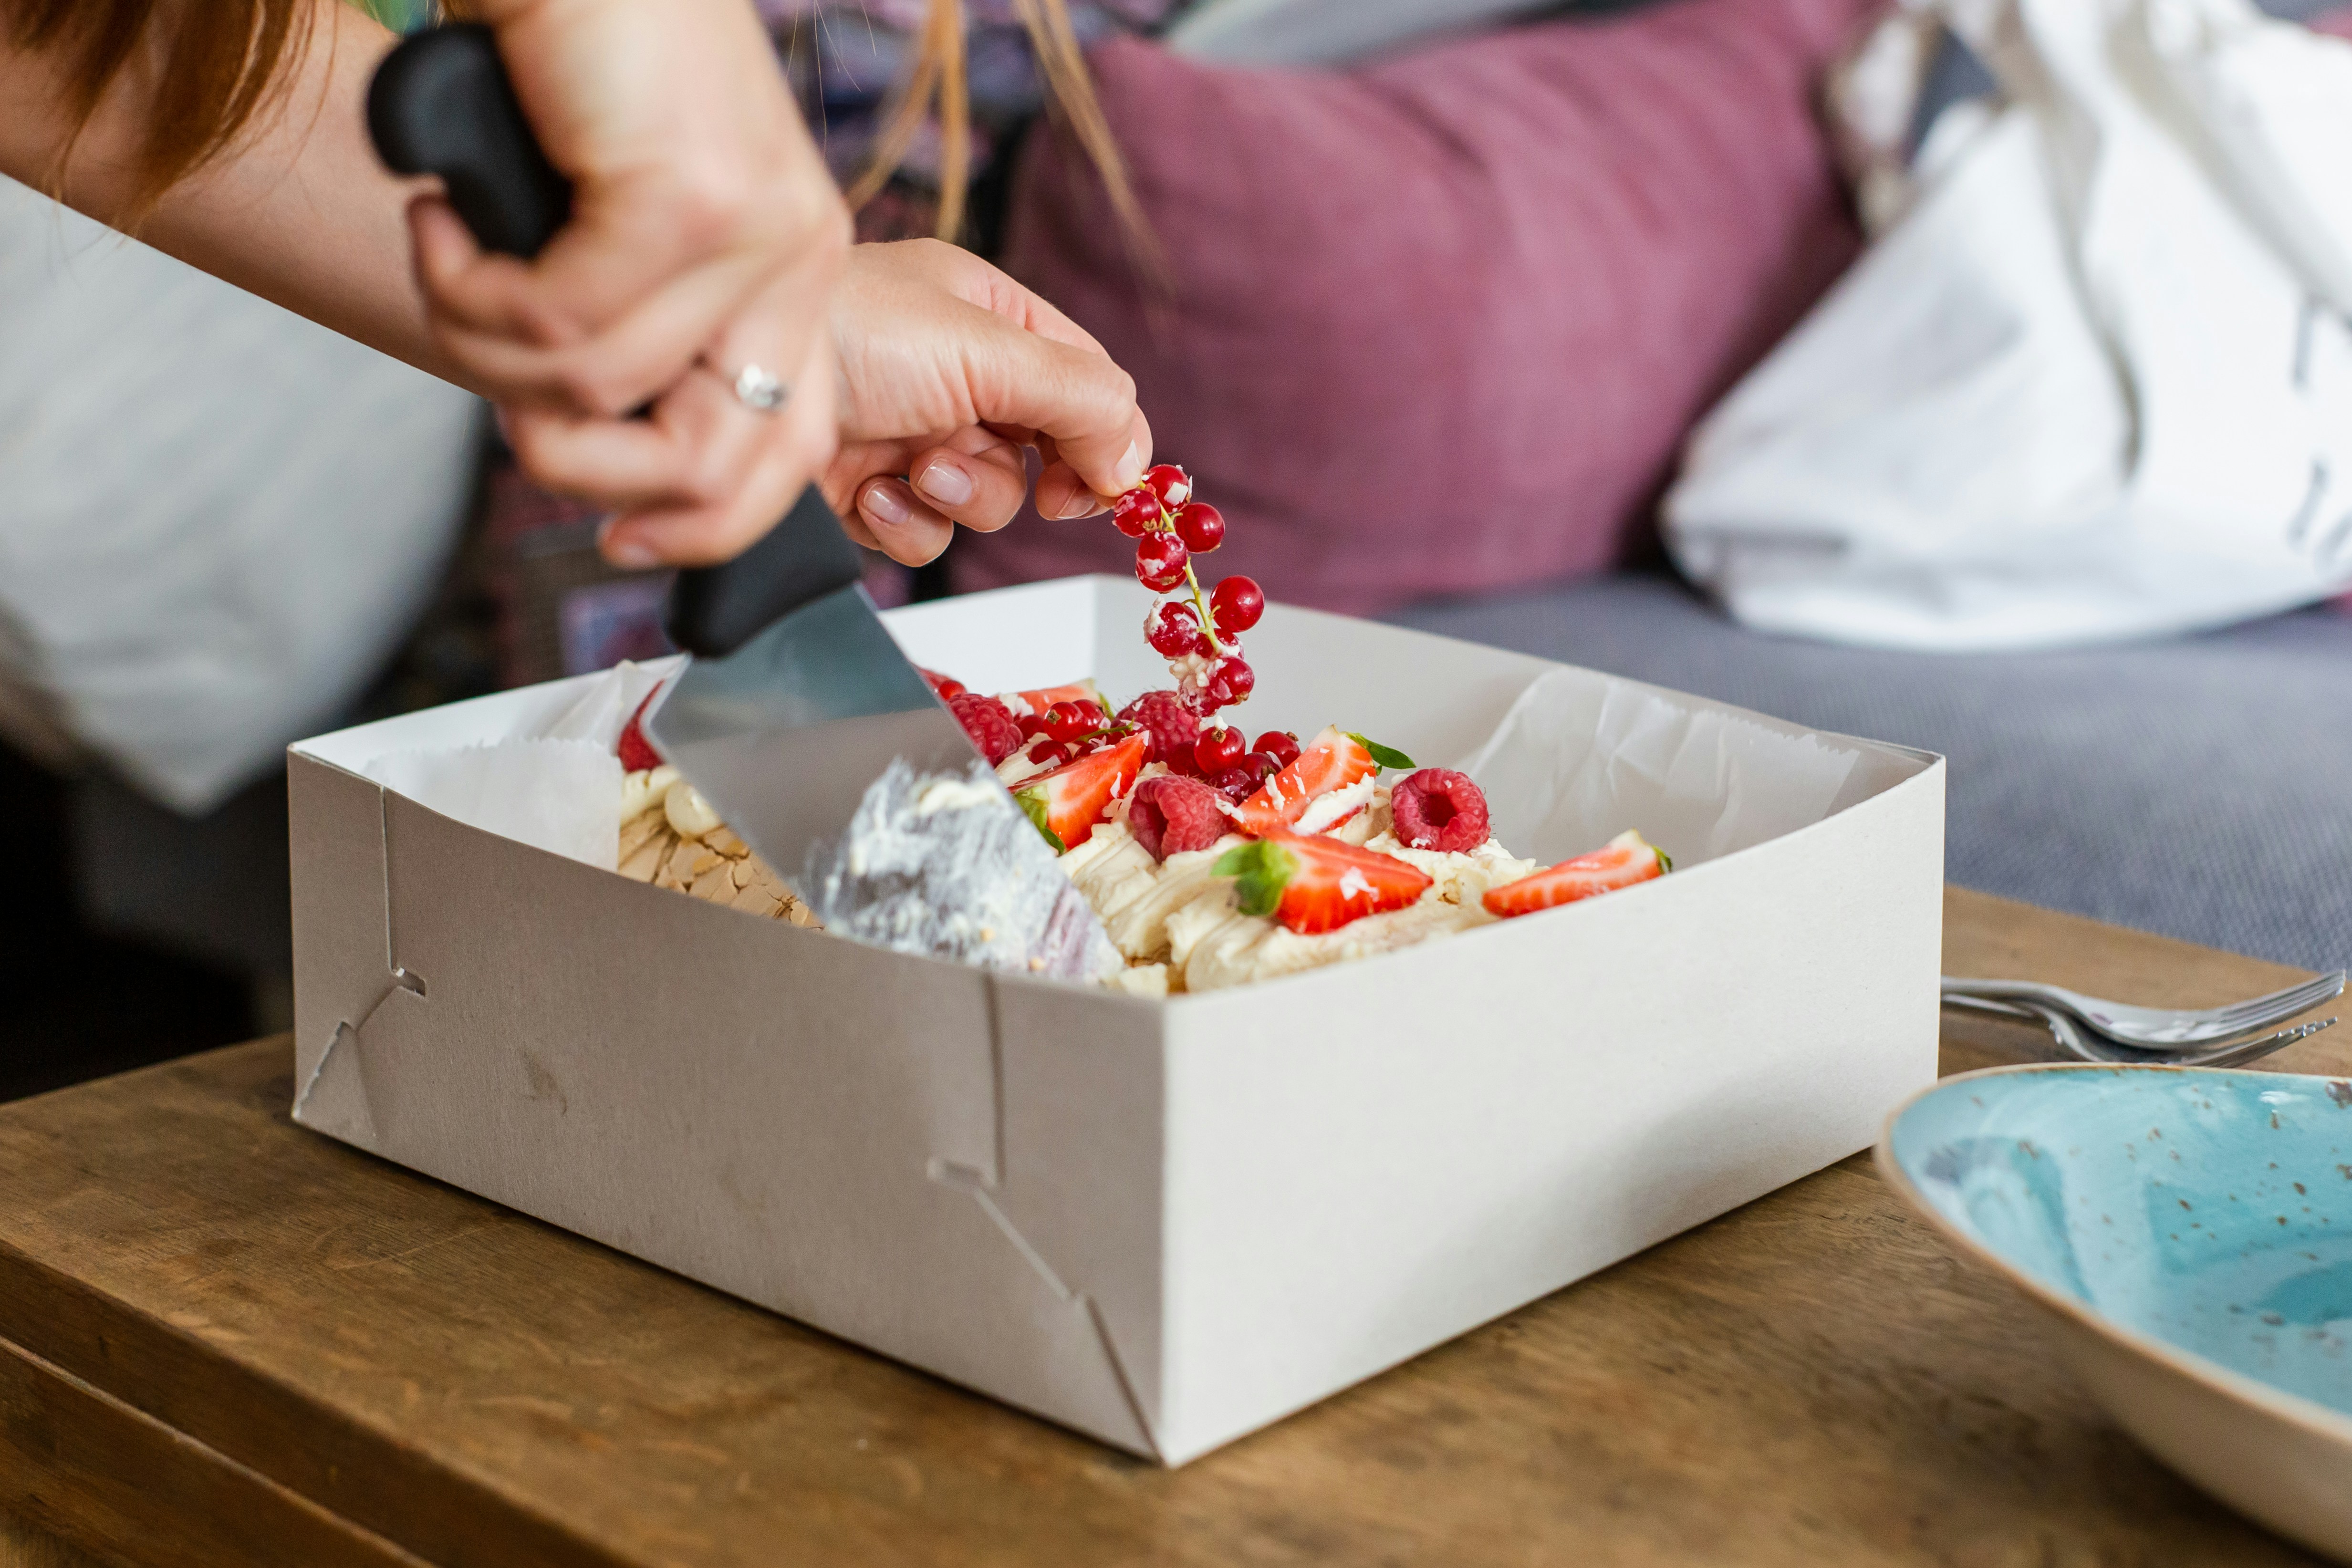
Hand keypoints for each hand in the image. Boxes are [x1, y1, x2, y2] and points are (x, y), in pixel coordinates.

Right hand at [406, 0, 851, 566]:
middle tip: (497, 382)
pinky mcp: (681, 200)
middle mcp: (799, 254)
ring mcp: (751, 230)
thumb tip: (585, 431)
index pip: (788, 459)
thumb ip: (640, 317)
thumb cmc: (577, 61)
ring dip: (483, 345)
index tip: (614, 535)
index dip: (700, 528)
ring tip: (451, 253)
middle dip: (578, 466)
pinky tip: (443, 217)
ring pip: (598, 393)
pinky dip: (462, 287)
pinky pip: (550, 324)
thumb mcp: (628, 211)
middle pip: (708, 467)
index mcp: (798, 267)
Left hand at [823, 240, 1151, 564]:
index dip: (1102, 439)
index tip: (1092, 483)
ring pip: (985, 503)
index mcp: (991, 315)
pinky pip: (925, 535)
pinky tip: (864, 491)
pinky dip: (903, 524)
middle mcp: (956, 374)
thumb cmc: (849, 330)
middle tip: (977, 468)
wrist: (725, 381)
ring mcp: (912, 435)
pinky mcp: (867, 490)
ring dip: (954, 498)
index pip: (1085, 384)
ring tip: (907, 468)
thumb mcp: (985, 347)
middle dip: (1010, 473)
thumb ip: (1080, 399)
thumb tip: (1133, 466)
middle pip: (1043, 454)